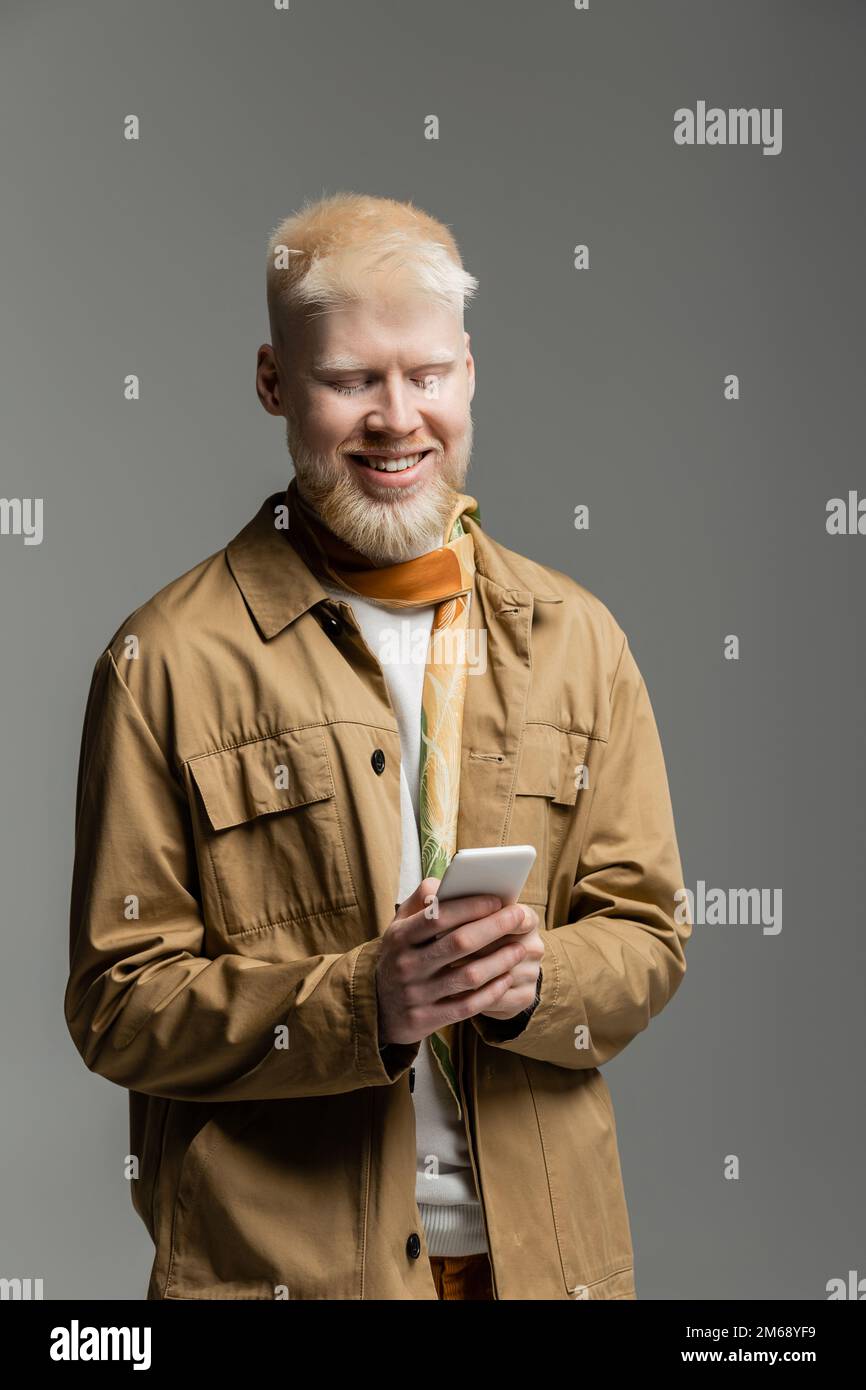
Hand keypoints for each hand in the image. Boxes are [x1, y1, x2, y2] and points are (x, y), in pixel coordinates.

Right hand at [375, 878, 535, 1046]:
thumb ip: (420, 901)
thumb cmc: (398, 956)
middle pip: (459, 943)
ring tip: (520, 947)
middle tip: (520, 916)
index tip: (498, 899)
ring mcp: (416, 994)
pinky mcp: (426, 1019)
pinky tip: (507, 978)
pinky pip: (467, 1006)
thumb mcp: (398, 926)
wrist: (376, 1008)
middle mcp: (406, 965)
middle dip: (495, 927)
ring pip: (468, 976)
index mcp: (399, 937)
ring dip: (500, 960)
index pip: (438, 916)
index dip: (471, 906)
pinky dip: (492, 991)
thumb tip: (446, 882)